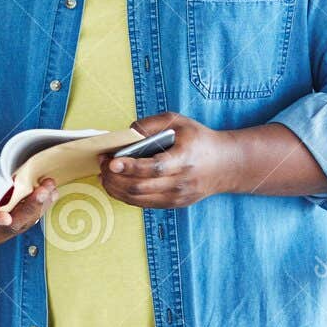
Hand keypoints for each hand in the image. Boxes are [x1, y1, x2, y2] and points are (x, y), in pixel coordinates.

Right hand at [0, 177, 57, 246]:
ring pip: (19, 226)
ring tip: (51, 189)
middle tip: (43, 190)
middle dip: (29, 208)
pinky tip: (47, 195)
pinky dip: (36, 210)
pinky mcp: (0, 233)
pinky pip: (21, 225)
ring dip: (38, 208)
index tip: (4, 216)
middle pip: (7, 227)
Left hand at [100, 112, 241, 207]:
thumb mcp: (179, 122)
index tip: (111, 161)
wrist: (226, 164)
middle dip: (114, 177)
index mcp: (185, 160)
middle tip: (100, 164)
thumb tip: (127, 133)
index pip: (154, 168)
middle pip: (140, 187)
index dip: (130, 167)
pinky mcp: (172, 204)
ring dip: (115, 188)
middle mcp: (181, 182)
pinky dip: (123, 195)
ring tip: (103, 174)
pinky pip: (142, 203)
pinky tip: (114, 184)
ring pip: (138, 199)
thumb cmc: (199, 140)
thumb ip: (151, 124)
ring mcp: (176, 197)